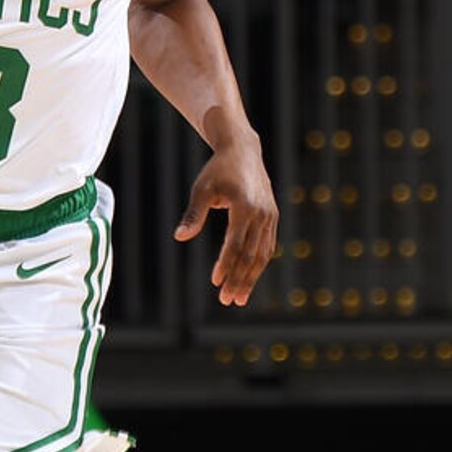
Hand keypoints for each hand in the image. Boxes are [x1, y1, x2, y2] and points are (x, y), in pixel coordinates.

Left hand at [174, 137, 278, 306]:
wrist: (243, 151)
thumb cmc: (217, 171)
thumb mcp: (201, 190)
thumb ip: (193, 215)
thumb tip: (179, 237)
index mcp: (245, 207)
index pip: (235, 244)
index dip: (226, 265)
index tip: (215, 282)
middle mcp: (262, 214)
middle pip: (251, 255)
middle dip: (239, 280)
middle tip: (227, 300)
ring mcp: (270, 216)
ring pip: (262, 254)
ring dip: (251, 278)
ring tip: (239, 298)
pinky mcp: (272, 217)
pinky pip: (267, 246)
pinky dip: (258, 265)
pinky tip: (249, 279)